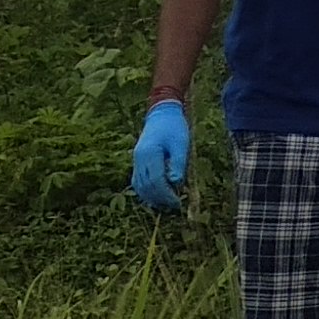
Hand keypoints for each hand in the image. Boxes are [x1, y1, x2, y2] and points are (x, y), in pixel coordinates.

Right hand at [129, 99, 189, 213]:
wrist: (162, 112)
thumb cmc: (174, 127)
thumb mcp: (181, 145)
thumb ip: (178, 164)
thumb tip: (174, 183)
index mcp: (150, 153)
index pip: (155, 181)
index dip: (166, 195)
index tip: (177, 203)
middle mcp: (139, 158)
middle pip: (146, 186)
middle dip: (159, 199)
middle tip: (174, 206)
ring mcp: (136, 159)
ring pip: (139, 185)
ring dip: (151, 197)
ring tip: (166, 203)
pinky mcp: (138, 160)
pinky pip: (138, 180)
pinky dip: (146, 190)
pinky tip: (156, 194)